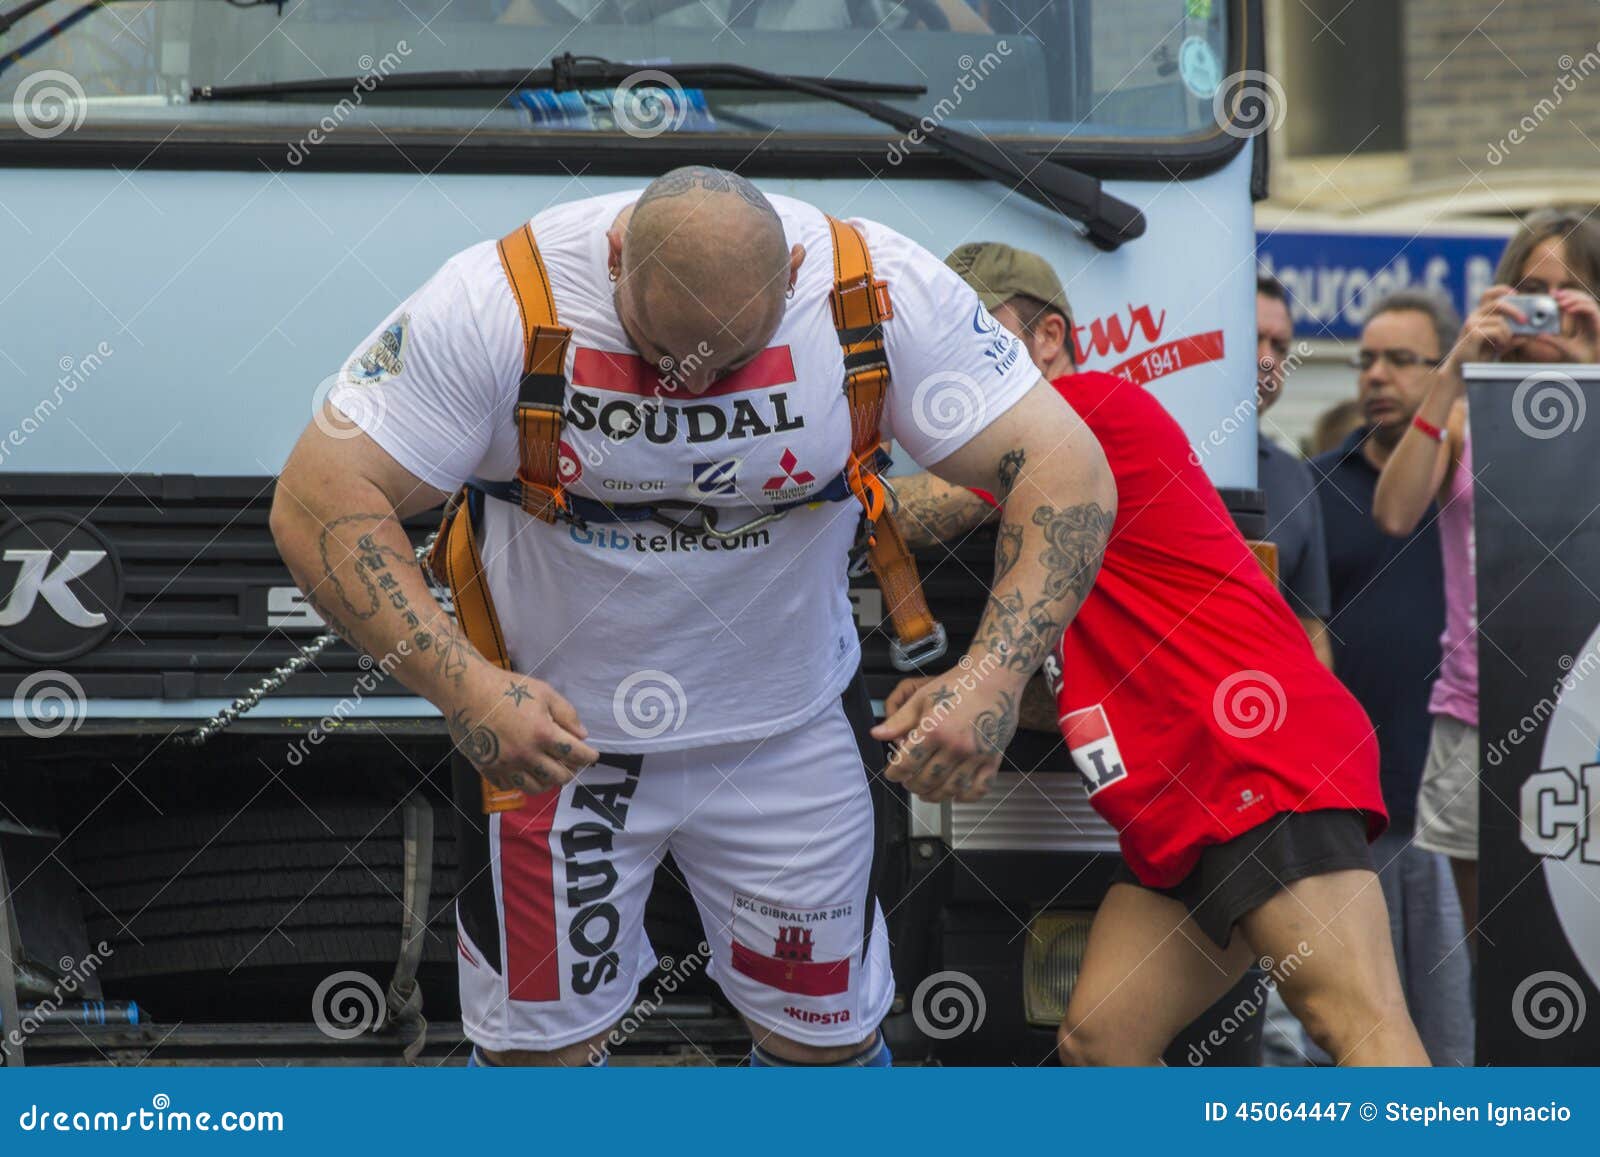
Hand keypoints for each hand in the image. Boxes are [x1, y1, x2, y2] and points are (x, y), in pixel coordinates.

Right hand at [445, 667, 598, 794]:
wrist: (466, 690)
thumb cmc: (506, 688)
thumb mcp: (543, 692)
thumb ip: (566, 714)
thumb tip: (582, 736)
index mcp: (542, 733)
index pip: (576, 755)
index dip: (589, 756)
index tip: (592, 755)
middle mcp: (525, 754)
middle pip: (559, 777)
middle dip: (570, 770)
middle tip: (570, 762)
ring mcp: (505, 764)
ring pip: (536, 788)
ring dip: (548, 780)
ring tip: (549, 770)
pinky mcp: (487, 768)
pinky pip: (511, 786)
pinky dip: (522, 782)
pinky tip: (525, 771)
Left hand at [871, 663, 1020, 802]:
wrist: (994, 677)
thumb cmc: (959, 684)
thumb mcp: (922, 697)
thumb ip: (899, 720)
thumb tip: (877, 734)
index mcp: (933, 730)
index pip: (906, 764)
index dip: (894, 773)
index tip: (892, 773)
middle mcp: (955, 746)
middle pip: (925, 780)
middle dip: (911, 784)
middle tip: (908, 781)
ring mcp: (975, 755)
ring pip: (949, 790)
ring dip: (933, 795)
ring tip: (926, 792)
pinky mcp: (993, 759)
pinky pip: (978, 789)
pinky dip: (964, 797)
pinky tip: (955, 793)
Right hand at [1452, 285, 1520, 367]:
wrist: (1461, 368)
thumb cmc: (1480, 354)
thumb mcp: (1500, 343)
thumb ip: (1513, 337)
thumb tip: (1529, 334)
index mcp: (1480, 314)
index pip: (1489, 293)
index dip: (1503, 290)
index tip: (1516, 294)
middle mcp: (1474, 316)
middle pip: (1498, 303)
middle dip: (1515, 310)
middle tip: (1524, 320)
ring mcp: (1472, 323)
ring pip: (1500, 321)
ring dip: (1508, 334)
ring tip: (1504, 344)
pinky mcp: (1472, 333)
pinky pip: (1496, 331)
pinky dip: (1503, 339)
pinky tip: (1498, 347)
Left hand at [1547, 288, 1599, 362]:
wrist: (1593, 364)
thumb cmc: (1583, 356)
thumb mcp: (1564, 346)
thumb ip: (1553, 340)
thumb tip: (1538, 335)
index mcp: (1582, 320)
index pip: (1574, 303)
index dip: (1565, 296)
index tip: (1552, 294)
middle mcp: (1589, 317)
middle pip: (1581, 298)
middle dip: (1568, 294)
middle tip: (1554, 294)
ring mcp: (1595, 318)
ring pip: (1586, 301)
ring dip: (1573, 299)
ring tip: (1560, 302)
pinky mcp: (1599, 321)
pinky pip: (1590, 309)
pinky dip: (1579, 307)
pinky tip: (1569, 310)